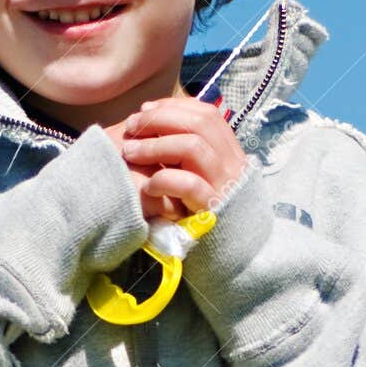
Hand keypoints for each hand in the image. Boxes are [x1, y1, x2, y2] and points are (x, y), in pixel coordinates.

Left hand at [111, 96, 250, 217]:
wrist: (235, 260)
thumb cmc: (208, 215)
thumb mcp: (206, 179)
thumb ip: (192, 155)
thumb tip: (162, 124)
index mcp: (231, 153)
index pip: (206, 114)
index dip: (174, 106)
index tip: (146, 109)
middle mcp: (232, 164)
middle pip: (199, 122)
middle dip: (160, 118)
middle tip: (132, 127)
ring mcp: (225, 186)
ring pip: (193, 146)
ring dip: (155, 144)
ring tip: (130, 152)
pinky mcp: (213, 210)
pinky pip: (189, 184)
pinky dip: (164, 179)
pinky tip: (146, 186)